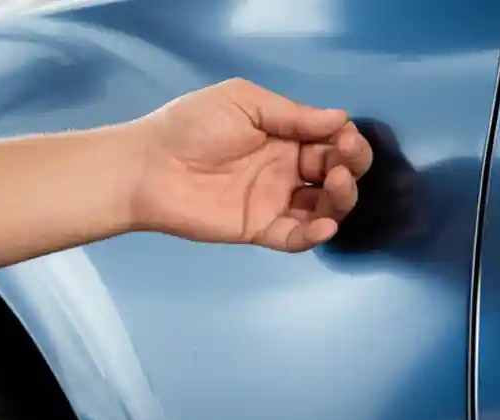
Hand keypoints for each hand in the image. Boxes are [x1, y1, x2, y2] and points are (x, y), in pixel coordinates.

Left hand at [131, 78, 373, 251]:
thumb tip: (341, 119)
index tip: (346, 137)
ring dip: (341, 198)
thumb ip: (292, 114)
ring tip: (335, 184)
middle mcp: (286, 170)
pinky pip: (296, 237)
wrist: (148, 166)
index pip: (331, 141)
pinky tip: (325, 224)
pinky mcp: (260, 229)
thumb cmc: (191, 125)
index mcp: (285, 136)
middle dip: (350, 166)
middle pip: (336, 174)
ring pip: (324, 207)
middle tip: (343, 160)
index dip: (347, 141)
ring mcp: (275, 201)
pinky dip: (315, 235)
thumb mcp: (243, 101)